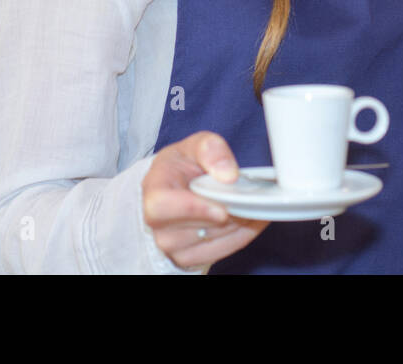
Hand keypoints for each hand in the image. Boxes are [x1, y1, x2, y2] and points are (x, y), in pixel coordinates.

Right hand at [142, 131, 268, 270]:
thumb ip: (211, 150)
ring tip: (249, 204)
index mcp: (154, 188)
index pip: (162, 207)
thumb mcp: (196, 145)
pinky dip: (241, 235)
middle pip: (194, 228)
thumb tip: (228, 175)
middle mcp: (157, 222)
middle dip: (226, 216)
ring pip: (212, 241)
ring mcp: (171, 244)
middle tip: (248, 200)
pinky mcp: (188, 258)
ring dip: (237, 224)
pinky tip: (248, 217)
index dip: (193, 210)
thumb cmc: (184, 164)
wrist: (179, 186)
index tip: (221, 209)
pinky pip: (221, 251)